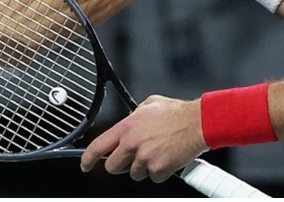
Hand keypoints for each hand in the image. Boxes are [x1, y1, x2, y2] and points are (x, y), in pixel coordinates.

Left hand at [81, 94, 205, 180]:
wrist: (197, 123)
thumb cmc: (176, 113)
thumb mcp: (148, 105)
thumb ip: (134, 115)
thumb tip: (129, 121)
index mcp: (127, 128)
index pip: (98, 146)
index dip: (88, 158)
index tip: (85, 164)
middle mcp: (132, 144)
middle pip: (113, 167)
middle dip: (120, 165)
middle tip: (131, 158)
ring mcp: (145, 159)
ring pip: (134, 174)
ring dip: (143, 167)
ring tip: (157, 152)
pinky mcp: (159, 170)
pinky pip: (153, 178)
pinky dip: (159, 172)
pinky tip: (167, 158)